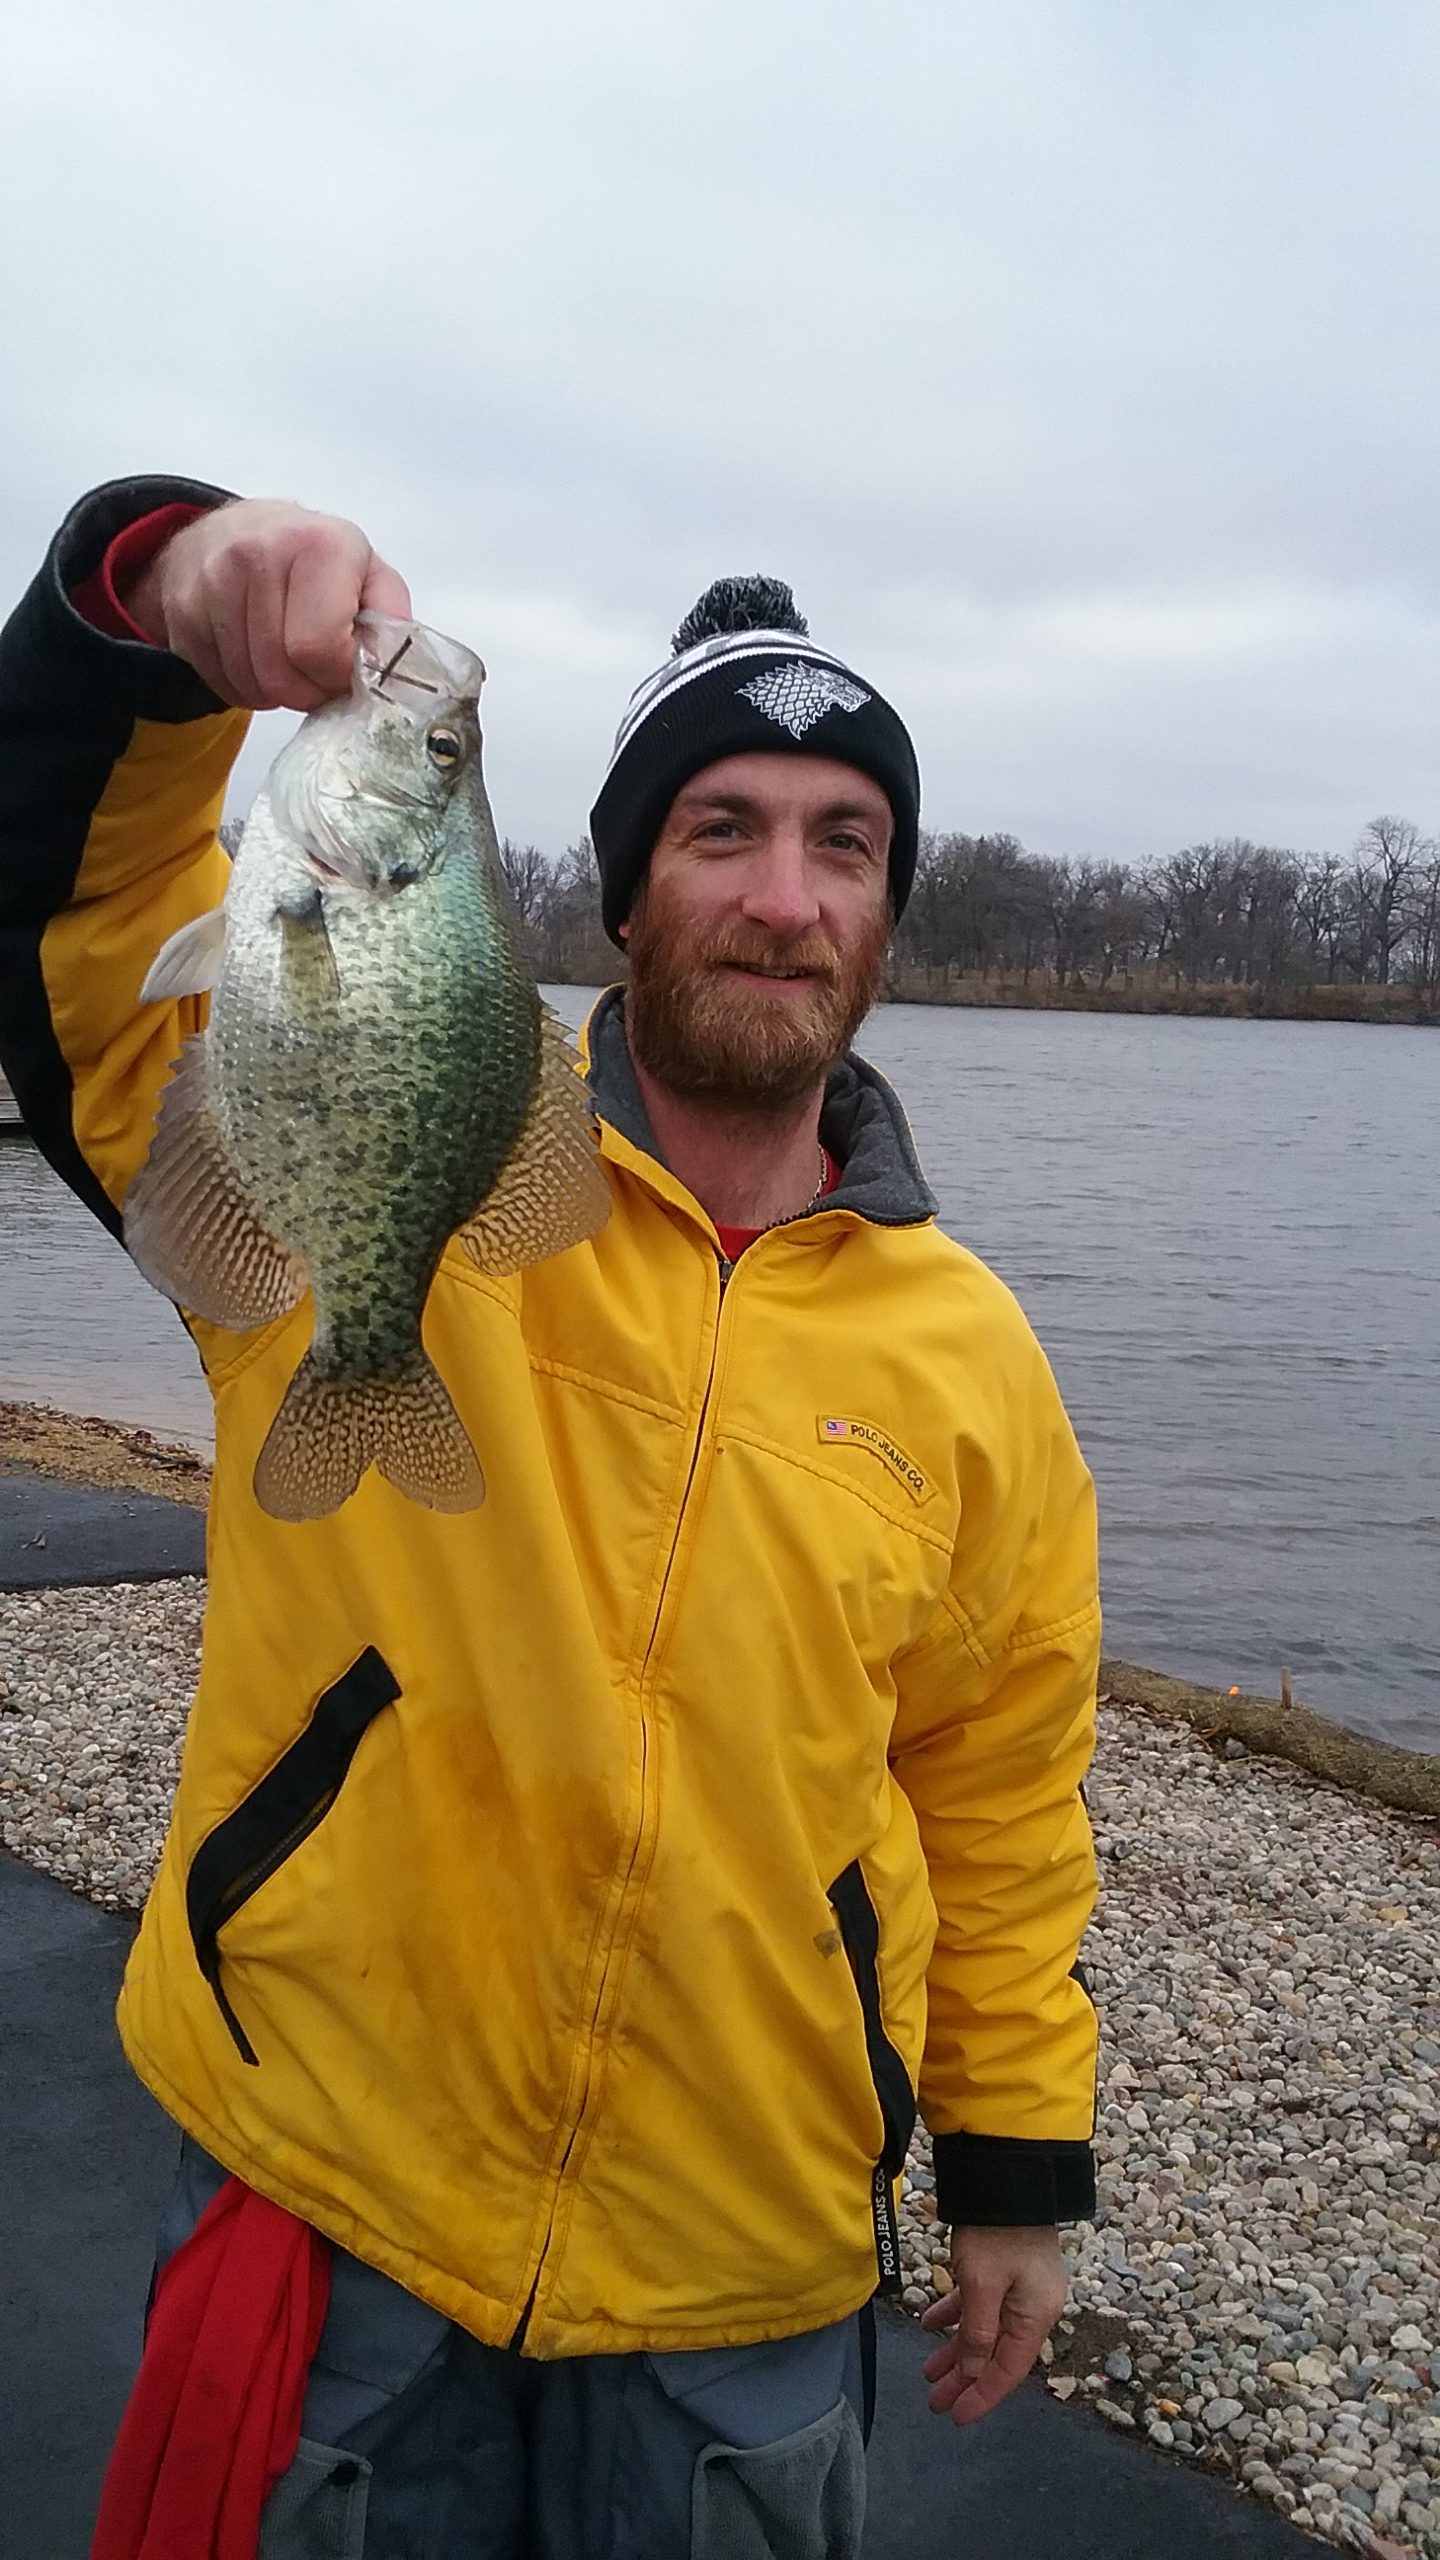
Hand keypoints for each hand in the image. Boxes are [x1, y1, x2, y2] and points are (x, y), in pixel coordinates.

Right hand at [121, 499, 412, 713]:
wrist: (234, 530)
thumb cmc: (313, 559)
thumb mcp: (369, 574)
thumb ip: (391, 623)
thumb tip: (394, 677)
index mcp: (319, 544)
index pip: (319, 649)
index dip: (336, 676)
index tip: (342, 667)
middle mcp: (258, 552)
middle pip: (282, 676)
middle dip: (307, 690)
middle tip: (315, 672)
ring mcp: (211, 580)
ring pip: (251, 686)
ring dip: (275, 691)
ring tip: (286, 659)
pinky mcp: (181, 610)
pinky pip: (220, 684)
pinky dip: (244, 686)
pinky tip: (255, 655)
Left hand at [919, 2225, 1067, 2425]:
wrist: (1008, 2175)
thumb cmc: (996, 2231)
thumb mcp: (983, 2284)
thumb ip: (978, 2332)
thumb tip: (974, 2373)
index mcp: (1036, 2316)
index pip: (1009, 2370)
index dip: (983, 2396)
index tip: (958, 2417)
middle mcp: (1033, 2307)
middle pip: (995, 2353)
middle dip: (964, 2378)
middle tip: (935, 2401)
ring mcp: (1020, 2288)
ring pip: (985, 2330)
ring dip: (957, 2350)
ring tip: (928, 2371)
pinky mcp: (1006, 2270)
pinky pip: (980, 2304)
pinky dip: (957, 2315)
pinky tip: (930, 2323)